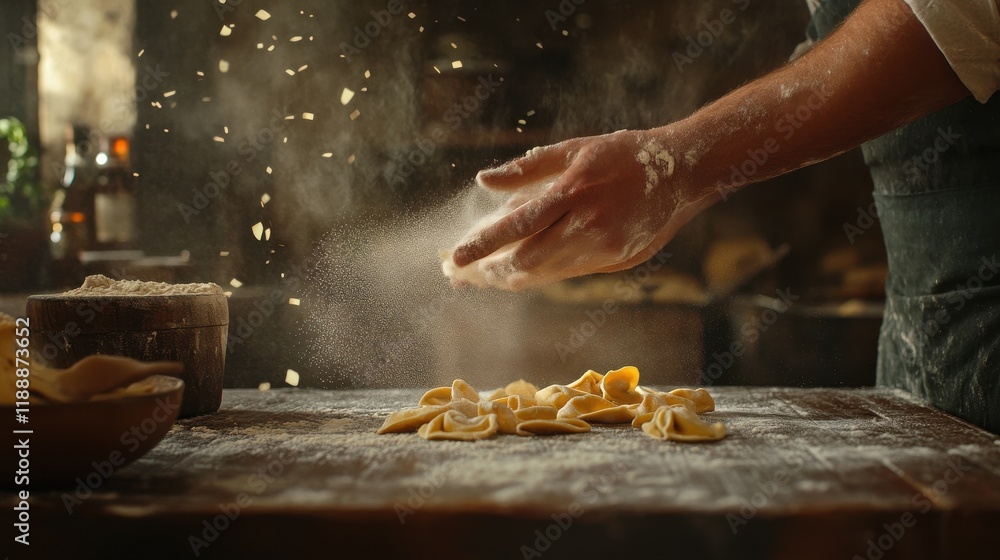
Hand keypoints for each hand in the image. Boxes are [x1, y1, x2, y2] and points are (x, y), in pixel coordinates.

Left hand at [447, 128, 714, 289]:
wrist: (683, 173)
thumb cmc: (623, 154)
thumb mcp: (574, 150)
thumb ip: (527, 168)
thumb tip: (484, 180)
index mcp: (574, 191)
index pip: (516, 226)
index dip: (482, 246)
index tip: (454, 259)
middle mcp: (588, 225)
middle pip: (527, 260)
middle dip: (492, 271)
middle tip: (464, 273)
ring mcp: (604, 248)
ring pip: (545, 273)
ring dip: (512, 277)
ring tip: (486, 276)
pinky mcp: (616, 261)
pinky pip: (567, 273)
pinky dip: (540, 273)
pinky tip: (521, 271)